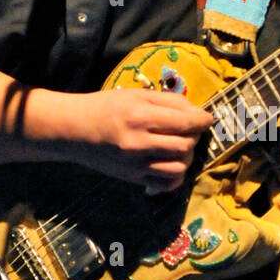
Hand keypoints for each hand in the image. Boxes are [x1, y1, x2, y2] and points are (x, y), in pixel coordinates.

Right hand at [71, 87, 213, 190]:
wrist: (73, 130)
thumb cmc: (106, 107)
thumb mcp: (136, 95)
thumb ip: (168, 102)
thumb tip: (197, 113)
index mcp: (139, 116)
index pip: (185, 122)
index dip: (203, 120)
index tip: (206, 118)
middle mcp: (138, 142)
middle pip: (185, 145)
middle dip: (194, 137)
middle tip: (189, 130)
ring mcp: (135, 164)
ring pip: (179, 167)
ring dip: (186, 157)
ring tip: (180, 146)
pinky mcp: (133, 178)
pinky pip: (166, 184)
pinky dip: (175, 176)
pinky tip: (171, 164)